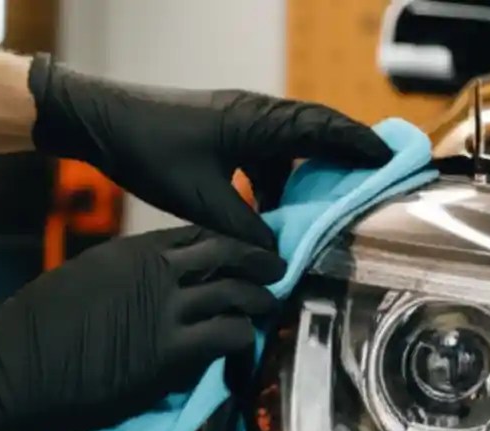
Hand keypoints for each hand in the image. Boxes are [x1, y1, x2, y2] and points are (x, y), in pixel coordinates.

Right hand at [0, 226, 284, 430]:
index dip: (232, 243)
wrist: (6, 367)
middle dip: (260, 262)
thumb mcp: (87, 280)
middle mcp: (156, 271)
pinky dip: (245, 341)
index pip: (200, 234)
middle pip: (229, 253)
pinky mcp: (170, 351)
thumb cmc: (36, 333)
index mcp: (134, 251)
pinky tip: (246, 351)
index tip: (249, 253)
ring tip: (270, 310)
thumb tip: (158, 288)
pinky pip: (230, 335)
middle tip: (278, 273)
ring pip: (237, 292)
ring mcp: (166, 309)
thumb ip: (128, 277)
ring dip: (260, 302)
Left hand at [27, 54, 391, 247]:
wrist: (98, 122)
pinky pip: (263, 159)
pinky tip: (274, 213)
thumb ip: (244, 229)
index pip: (323, 129)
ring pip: (288, 150)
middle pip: (315, 134)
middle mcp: (254, 115)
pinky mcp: (222, 134)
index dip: (360, 146)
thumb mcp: (200, 199)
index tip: (391, 161)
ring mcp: (238, 123)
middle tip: (376, 180)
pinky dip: (276, 183)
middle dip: (346, 157)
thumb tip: (278, 256)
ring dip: (307, 177)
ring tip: (329, 208)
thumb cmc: (147, 148)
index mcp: (257, 121)